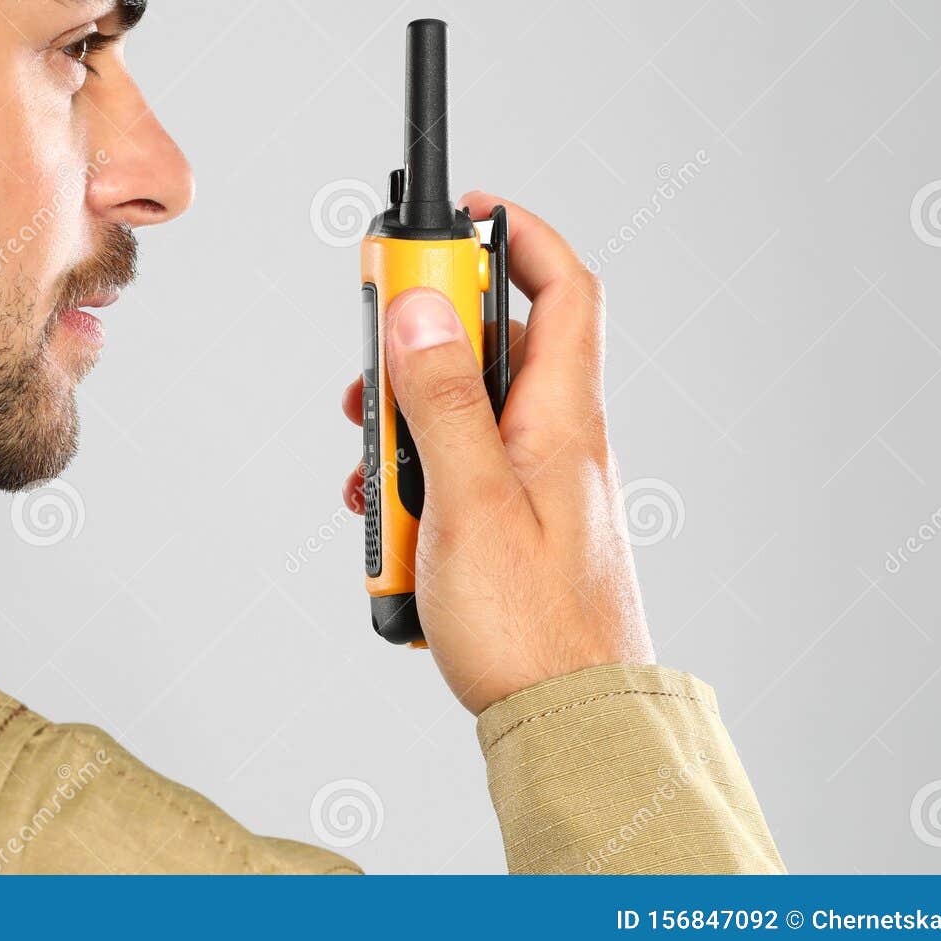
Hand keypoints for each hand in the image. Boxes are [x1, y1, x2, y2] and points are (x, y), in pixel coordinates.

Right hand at [340, 193, 653, 713]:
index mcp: (562, 416)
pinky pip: (456, 473)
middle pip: (490, 348)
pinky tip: (391, 524)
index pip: (560, 286)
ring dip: (403, 429)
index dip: (515, 237)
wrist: (570, 723)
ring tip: (371, 473)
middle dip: (418, 348)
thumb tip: (420, 311)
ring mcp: (534, 483)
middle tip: (370, 376)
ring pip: (460, 414)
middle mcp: (555, 439)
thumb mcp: (470, 500)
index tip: (455, 217)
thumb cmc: (533, 626)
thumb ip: (443, 401)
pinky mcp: (511, 526)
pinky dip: (414, 482)